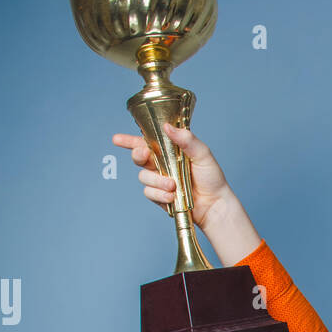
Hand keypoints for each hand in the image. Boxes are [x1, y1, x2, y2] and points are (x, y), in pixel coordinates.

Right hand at [111, 123, 234, 232]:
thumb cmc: (211, 178)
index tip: (116, 139)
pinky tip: (172, 197)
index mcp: (170, 151)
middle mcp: (162, 164)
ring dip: (157, 181)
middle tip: (143, 154)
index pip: (147, 141)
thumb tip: (167, 127)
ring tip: (173, 186)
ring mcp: (160, 181)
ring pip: (143, 176)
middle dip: (137, 154)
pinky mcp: (159, 196)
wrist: (215, 204)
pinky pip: (149, 193)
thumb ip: (186, 140)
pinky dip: (159, 195)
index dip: (129, 140)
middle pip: (138, 157)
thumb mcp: (202, 154)